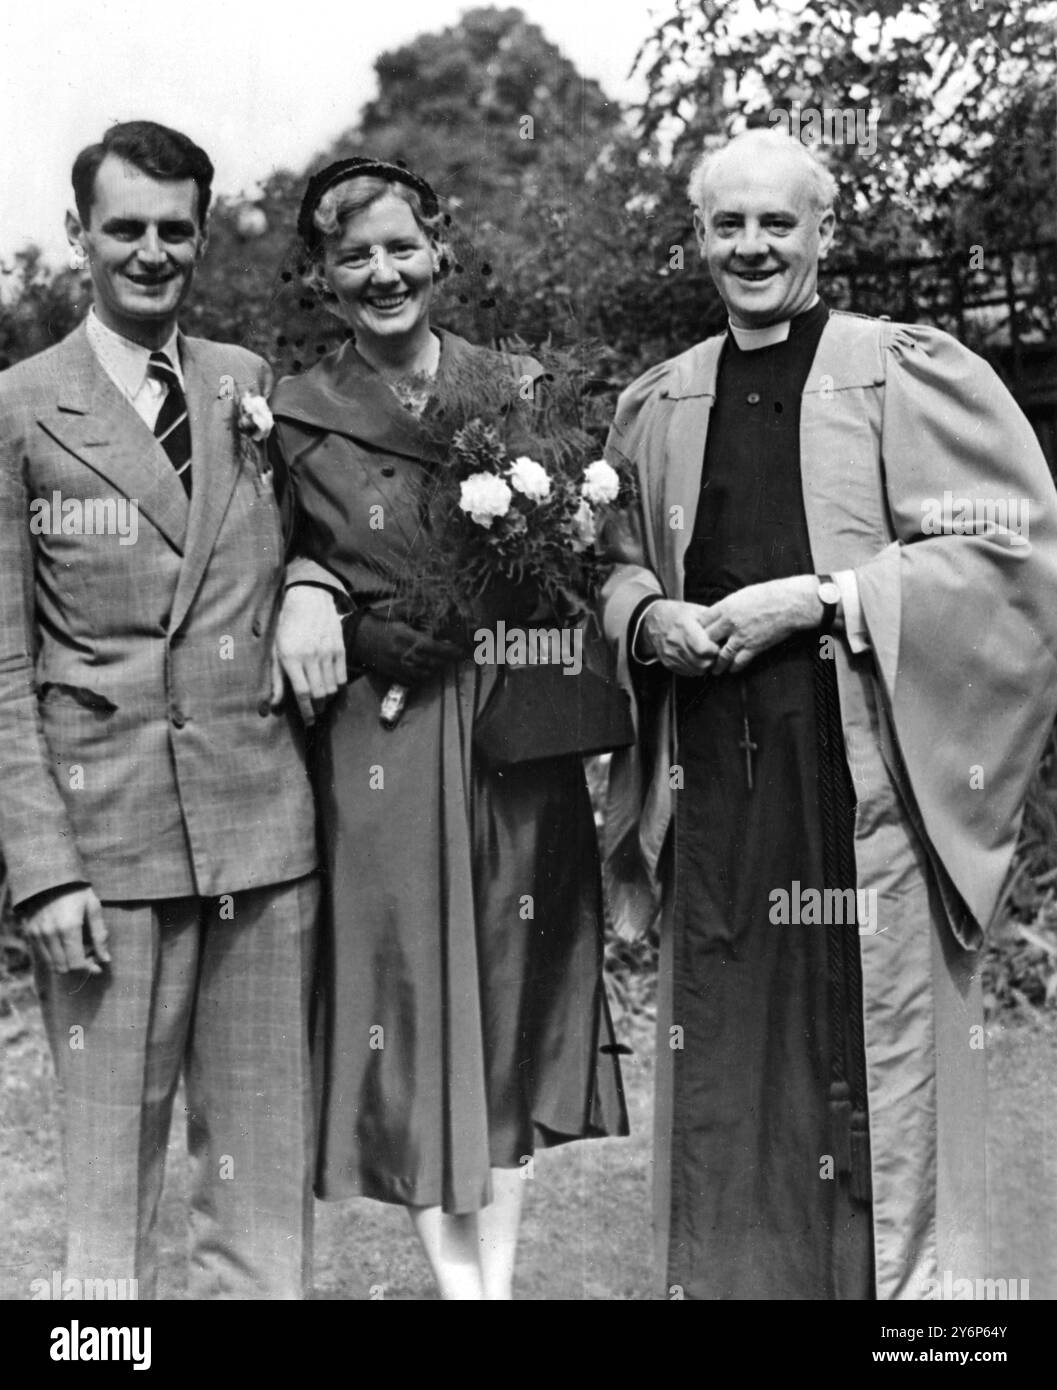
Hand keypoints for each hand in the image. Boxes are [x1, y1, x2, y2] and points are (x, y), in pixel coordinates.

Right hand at [23, 885, 109, 975]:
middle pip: (63, 967)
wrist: (50, 876)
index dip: (88, 968)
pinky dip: (55, 955)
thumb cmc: (77, 891)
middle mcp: (50, 934)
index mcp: (69, 928)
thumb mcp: (93, 908)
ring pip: (52, 963)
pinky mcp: (30, 932)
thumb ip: (100, 936)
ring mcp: (37, 934)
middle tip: (89, 955)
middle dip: (77, 966)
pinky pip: (43, 954)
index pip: (76, 963)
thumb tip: (106, 959)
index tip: (97, 963)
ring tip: (78, 949)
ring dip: (65, 962)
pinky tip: (65, 944)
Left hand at [274, 585, 347, 723]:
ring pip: (332, 687)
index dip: (306, 711)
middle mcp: (310, 656)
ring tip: (323, 701)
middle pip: (319, 693)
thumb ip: (277, 680)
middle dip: (318, 708)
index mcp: (291, 658)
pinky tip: (333, 688)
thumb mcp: (276, 652)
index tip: (309, 722)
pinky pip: (342, 676)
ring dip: (328, 699)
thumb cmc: (288, 627)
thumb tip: (274, 705)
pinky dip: (339, 687)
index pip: (302, 693)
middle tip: (316, 711)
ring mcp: (327, 652)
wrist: (309, 600)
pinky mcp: (340, 648)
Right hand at [351, 612, 462, 684]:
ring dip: (437, 668)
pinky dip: (424, 676)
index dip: (452, 651)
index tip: (463, 650)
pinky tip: (426, 668)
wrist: (355, 637)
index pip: (436, 648)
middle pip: (434, 664)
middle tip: (454, 654)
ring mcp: (399, 668)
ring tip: (441, 660)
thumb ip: (418, 611)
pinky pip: (414, 681)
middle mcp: (405, 655)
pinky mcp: (393, 675)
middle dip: (447, 660)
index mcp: (407, 638)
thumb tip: (438, 610)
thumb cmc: (378, 621)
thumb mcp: (398, 611)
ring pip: (426, 674)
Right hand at [638, 599, 722, 676]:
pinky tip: (695, 657)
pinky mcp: (668, 662)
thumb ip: (712, 620)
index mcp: (684, 626)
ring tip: (704, 655)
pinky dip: (695, 667)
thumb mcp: (694, 610)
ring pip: (696, 670)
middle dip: (712, 659)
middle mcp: (675, 642)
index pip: (704, 649)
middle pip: (702, 663)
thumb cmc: (676, 613)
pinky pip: (687, 672)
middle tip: (713, 652)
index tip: (716, 645)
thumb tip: (728, 629)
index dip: (714, 650)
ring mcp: (670, 654)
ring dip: (704, 665)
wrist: (653, 620)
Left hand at [703, 576, 819, 674]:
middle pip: (707, 639)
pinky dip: (734, 667)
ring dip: (716, 664)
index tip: (695, 635)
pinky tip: (731, 670)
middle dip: (702, 647)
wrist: (790, 603)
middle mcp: (730, 622)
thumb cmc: (769, 594)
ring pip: (721, 655)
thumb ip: (728, 606)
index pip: (702, 621)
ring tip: (713, 669)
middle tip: (699, 655)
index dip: (697, 629)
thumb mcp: (742, 595)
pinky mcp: (754, 646)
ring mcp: (741, 636)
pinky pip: (739, 661)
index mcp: (726, 607)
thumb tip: (718, 614)